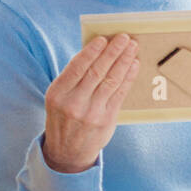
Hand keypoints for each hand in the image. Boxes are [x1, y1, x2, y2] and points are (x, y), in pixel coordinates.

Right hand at [42, 34, 140, 172]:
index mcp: (57, 93)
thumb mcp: (58, 98)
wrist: (67, 151)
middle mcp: (73, 103)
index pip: (77, 67)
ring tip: (132, 48)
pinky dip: (128, 77)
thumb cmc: (64, 117)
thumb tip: (97, 52)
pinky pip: (120, 94)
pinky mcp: (106, 119)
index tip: (103, 39)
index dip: (92, 51)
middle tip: (124, 38)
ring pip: (111, 81)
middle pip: (97, 71)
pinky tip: (133, 65)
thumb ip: (74, 79)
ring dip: (124, 61)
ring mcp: (91, 112)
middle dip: (113, 52)